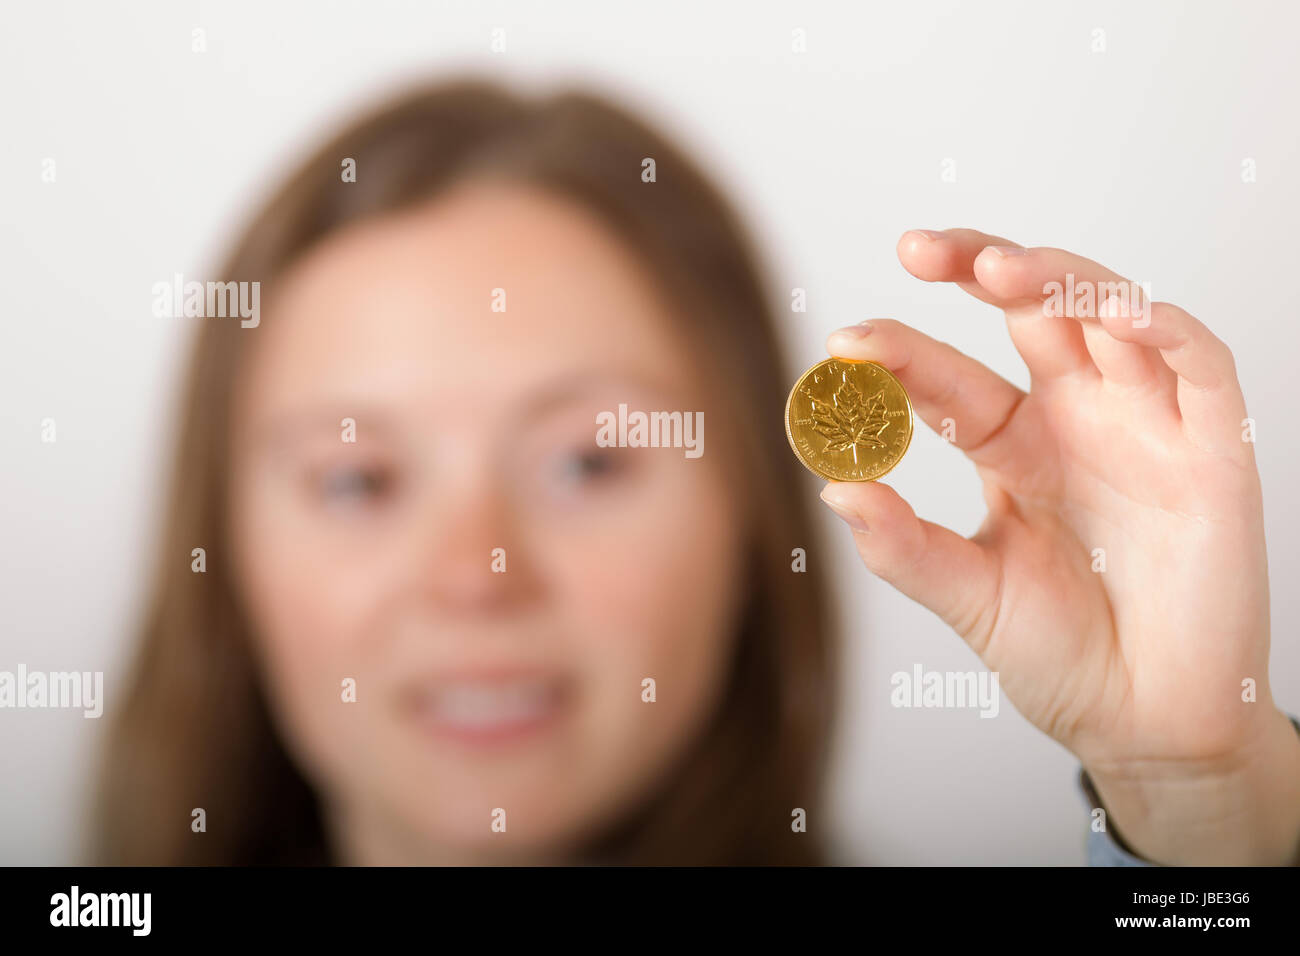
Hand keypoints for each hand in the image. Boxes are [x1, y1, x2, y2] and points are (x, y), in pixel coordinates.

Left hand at [820, 227, 1299, 864]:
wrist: (1145, 723)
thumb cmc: (1061, 657)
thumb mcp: (969, 595)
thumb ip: (904, 547)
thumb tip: (832, 487)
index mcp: (1014, 447)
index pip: (952, 378)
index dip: (902, 352)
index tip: (845, 342)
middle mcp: (1076, 420)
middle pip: (1030, 313)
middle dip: (979, 267)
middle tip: (917, 248)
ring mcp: (1143, 425)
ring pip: (1108, 316)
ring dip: (1059, 280)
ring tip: (995, 270)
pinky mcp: (1211, 447)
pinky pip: (1196, 364)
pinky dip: (1161, 328)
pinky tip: (1114, 312)